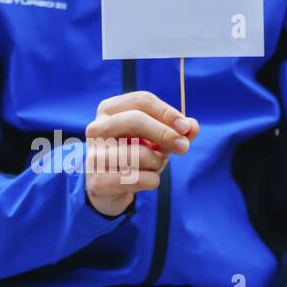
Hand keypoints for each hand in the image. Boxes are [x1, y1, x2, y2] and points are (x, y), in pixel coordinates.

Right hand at [84, 91, 198, 216]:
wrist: (107, 187)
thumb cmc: (134, 155)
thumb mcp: (156, 139)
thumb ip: (176, 131)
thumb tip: (192, 126)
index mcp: (110, 109)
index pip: (141, 100)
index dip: (166, 112)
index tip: (185, 126)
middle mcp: (96, 128)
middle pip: (135, 119)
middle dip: (165, 133)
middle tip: (184, 147)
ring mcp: (94, 154)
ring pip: (140, 153)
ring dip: (157, 163)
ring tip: (153, 166)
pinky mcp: (98, 181)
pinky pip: (138, 178)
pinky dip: (152, 181)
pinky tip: (145, 181)